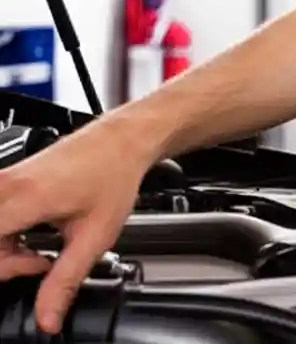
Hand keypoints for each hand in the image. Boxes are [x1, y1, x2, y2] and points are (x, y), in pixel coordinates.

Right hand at [0, 120, 153, 333]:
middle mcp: (4, 186)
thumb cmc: (114, 175)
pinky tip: (33, 236)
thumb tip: (47, 316)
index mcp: (22, 199)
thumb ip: (64, 280)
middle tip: (41, 261)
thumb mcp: (94, 236)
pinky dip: (6, 235)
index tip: (36, 267)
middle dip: (6, 262)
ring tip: (42, 250)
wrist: (121, 142)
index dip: (6, 268)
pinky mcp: (5, 181)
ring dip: (6, 250)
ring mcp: (2, 180)